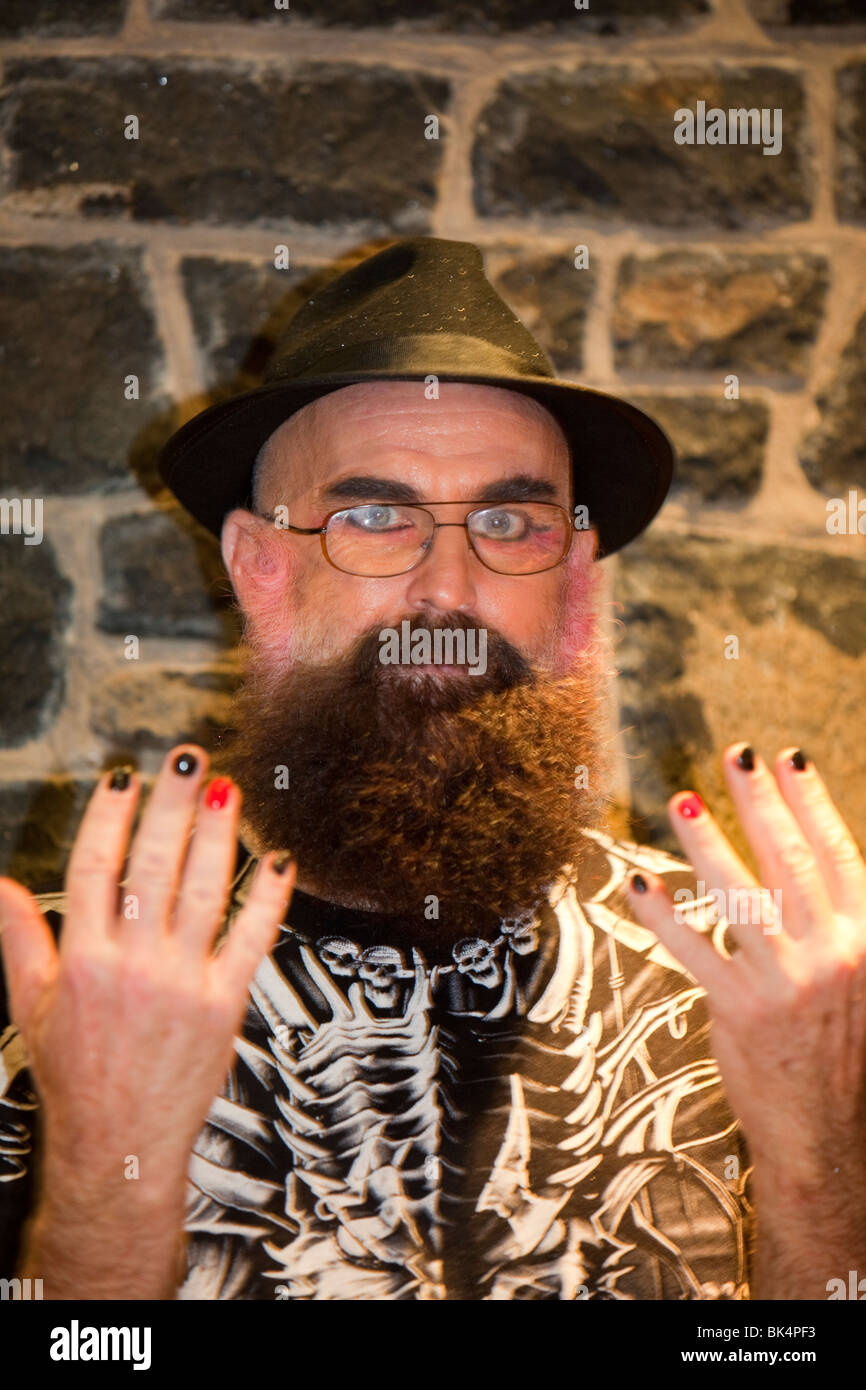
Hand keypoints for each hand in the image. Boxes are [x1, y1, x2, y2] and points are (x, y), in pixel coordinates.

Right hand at [0, 744, 295, 1197]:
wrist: (118, 1143)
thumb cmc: (75, 1075)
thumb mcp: (30, 1005)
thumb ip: (20, 937)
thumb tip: (2, 884)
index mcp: (82, 958)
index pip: (95, 865)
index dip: (109, 814)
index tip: (123, 776)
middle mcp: (134, 963)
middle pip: (154, 864)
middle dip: (173, 803)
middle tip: (188, 758)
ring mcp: (184, 981)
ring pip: (204, 890)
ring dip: (218, 834)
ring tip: (227, 789)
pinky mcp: (226, 1002)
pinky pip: (251, 937)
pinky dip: (267, 896)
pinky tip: (276, 859)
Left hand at [625, 743, 865, 1201]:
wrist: (823, 1129)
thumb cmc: (835, 1044)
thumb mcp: (858, 976)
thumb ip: (835, 918)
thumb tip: (802, 855)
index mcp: (865, 939)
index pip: (838, 854)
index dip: (812, 802)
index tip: (788, 759)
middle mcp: (831, 955)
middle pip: (789, 862)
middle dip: (760, 802)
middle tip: (734, 755)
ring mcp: (785, 983)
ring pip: (740, 897)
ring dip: (708, 844)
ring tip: (684, 802)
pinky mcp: (740, 1010)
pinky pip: (694, 950)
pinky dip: (663, 915)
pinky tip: (640, 883)